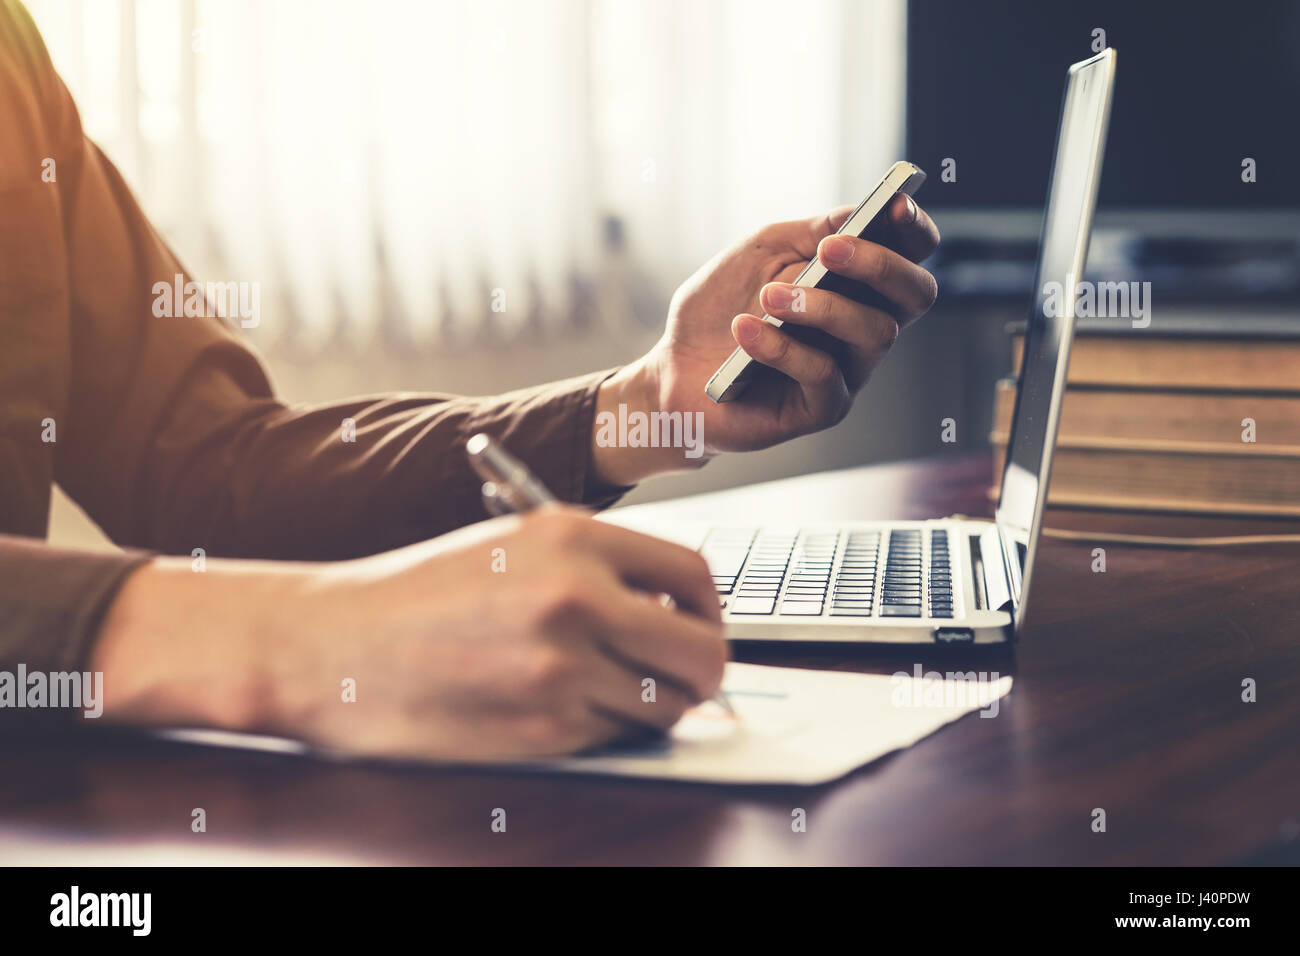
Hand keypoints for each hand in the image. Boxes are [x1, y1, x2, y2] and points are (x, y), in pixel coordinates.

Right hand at [92, 507, 725, 760]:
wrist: (330, 646)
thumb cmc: (418, 595)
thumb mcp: (514, 545)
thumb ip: (599, 568)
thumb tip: (678, 611)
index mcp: (573, 535)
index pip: (693, 575)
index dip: (708, 610)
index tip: (697, 627)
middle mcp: (577, 596)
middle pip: (702, 652)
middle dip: (699, 672)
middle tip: (676, 678)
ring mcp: (560, 667)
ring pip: (665, 706)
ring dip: (650, 707)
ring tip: (602, 691)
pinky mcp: (542, 729)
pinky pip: (614, 737)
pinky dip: (601, 731)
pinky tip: (553, 709)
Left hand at [593, 195, 938, 483]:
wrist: (675, 369)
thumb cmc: (721, 308)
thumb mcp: (760, 253)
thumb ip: (810, 232)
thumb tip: (858, 213)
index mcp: (858, 284)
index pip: (912, 255)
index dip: (915, 229)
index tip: (895, 205)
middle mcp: (865, 326)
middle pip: (916, 295)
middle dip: (880, 265)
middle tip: (831, 250)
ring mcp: (850, 370)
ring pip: (874, 333)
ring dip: (822, 306)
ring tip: (769, 296)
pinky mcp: (823, 408)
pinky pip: (823, 374)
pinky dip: (782, 347)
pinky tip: (746, 330)